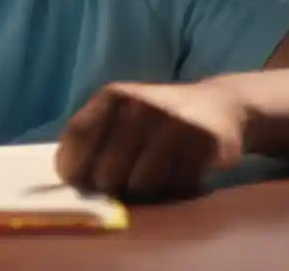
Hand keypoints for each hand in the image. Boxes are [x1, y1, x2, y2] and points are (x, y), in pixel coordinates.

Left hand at [55, 80, 246, 199]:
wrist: (220, 104)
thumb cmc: (159, 117)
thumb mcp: (122, 114)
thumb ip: (94, 137)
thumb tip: (69, 177)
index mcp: (114, 96)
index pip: (78, 136)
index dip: (71, 166)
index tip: (75, 182)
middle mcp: (141, 105)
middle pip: (106, 171)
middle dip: (110, 186)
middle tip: (121, 183)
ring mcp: (173, 122)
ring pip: (139, 185)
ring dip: (143, 191)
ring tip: (154, 175)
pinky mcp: (202, 142)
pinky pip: (173, 186)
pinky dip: (172, 188)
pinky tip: (180, 171)